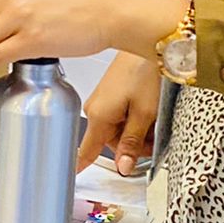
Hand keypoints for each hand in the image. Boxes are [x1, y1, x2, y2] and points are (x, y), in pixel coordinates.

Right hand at [76, 52, 161, 175]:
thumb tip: (123, 166)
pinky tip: (146, 108)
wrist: (147, 41)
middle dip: (133, 145)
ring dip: (136, 131)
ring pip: (118, 131)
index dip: (79, 168)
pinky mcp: (109, 94)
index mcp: (99, 116)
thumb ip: (132, 144)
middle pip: (112, 143)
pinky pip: (119, 116)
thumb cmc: (144, 72)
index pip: (86, 151)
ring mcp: (101, 101)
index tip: (71, 180)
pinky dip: (134, 118)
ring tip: (152, 117)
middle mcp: (95, 109)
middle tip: (152, 135)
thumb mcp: (145, 114)